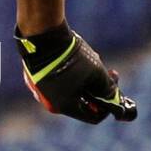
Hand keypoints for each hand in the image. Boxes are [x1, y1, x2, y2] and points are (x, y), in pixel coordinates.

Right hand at [14, 21, 136, 123]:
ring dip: (86, 79)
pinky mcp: (34, 76)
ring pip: (71, 90)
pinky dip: (71, 74)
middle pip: (82, 102)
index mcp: (64, 107)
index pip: (93, 117)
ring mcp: (40, 89)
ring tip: (93, 59)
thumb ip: (109, 90)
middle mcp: (49, 102)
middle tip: (108, 73)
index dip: (108, 107)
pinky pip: (58, 81)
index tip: (116, 91)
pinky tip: (78, 57)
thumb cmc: (71, 57)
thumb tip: (116, 100)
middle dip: (98, 88)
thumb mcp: (97, 73)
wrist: (42, 33)